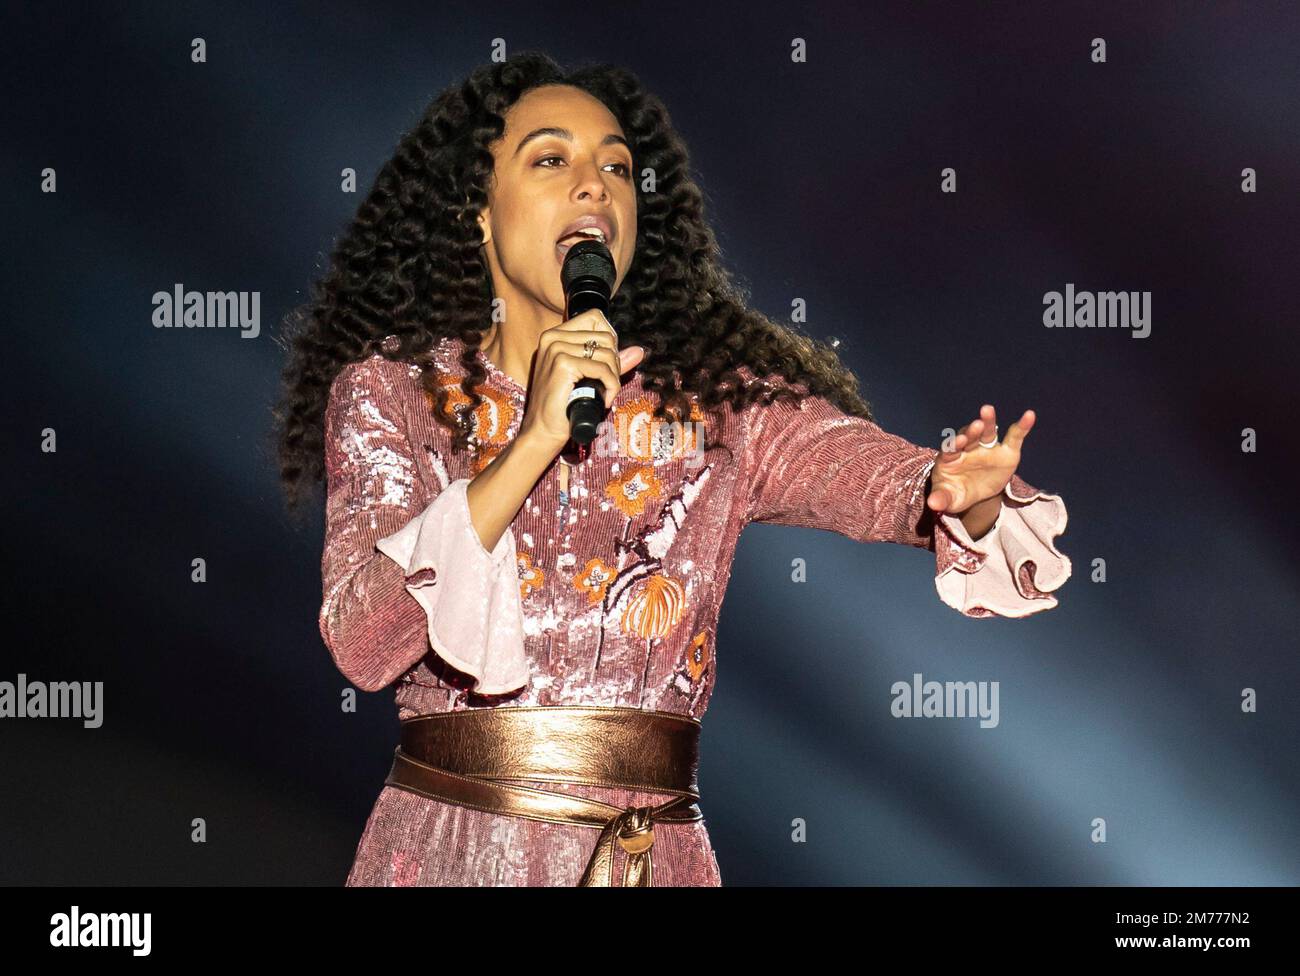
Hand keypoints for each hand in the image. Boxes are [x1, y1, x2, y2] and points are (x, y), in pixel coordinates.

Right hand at [516, 309, 645, 454]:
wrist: (543, 431)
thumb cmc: (562, 406)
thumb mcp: (587, 377)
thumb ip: (610, 361)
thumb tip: (638, 351)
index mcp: (554, 335)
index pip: (595, 318)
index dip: (610, 340)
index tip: (607, 364)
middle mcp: (553, 337)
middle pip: (605, 335)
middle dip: (615, 362)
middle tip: (607, 383)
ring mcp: (556, 349)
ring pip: (607, 352)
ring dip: (614, 376)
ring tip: (604, 392)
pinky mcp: (562, 364)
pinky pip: (603, 369)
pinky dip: (611, 386)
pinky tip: (603, 400)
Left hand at [927, 404, 1034, 515]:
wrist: (973, 493)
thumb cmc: (956, 493)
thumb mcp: (949, 499)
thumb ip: (941, 499)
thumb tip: (932, 504)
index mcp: (950, 458)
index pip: (950, 448)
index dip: (954, 444)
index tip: (958, 441)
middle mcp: (968, 448)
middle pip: (969, 436)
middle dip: (972, 430)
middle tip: (976, 425)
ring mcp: (987, 448)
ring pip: (987, 432)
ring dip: (987, 422)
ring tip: (987, 411)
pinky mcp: (1006, 451)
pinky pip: (1014, 437)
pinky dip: (1021, 426)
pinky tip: (1029, 416)